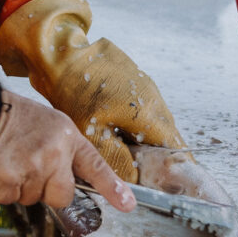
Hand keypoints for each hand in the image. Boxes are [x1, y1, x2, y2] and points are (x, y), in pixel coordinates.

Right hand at [0, 90, 134, 211]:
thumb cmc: (6, 116)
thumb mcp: (44, 122)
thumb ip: (59, 148)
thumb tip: (66, 174)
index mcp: (66, 136)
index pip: (94, 166)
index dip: (112, 187)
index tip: (128, 204)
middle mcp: (54, 155)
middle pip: (63, 194)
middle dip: (48, 189)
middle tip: (29, 167)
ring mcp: (32, 172)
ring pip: (33, 198)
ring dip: (20, 186)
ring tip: (8, 159)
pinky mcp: (8, 186)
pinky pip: (10, 198)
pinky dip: (1, 188)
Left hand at [37, 37, 186, 178]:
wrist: (63, 55)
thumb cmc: (75, 91)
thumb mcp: (94, 134)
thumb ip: (117, 160)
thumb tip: (133, 180)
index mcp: (148, 113)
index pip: (174, 147)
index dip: (173, 166)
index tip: (171, 181)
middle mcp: (153, 97)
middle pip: (165, 135)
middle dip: (156, 154)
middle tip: (142, 168)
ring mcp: (145, 85)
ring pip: (153, 120)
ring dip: (145, 136)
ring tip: (127, 148)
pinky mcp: (134, 79)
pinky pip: (143, 107)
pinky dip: (136, 121)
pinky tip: (116, 126)